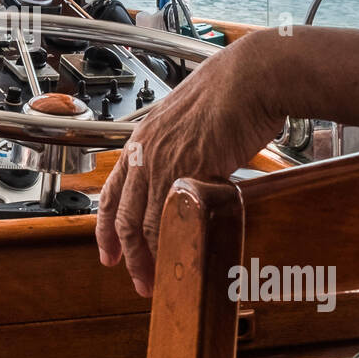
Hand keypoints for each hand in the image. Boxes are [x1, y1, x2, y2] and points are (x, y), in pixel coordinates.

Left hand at [95, 31, 281, 296]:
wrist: (252, 76)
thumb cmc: (231, 91)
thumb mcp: (189, 119)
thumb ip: (180, 148)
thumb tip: (189, 173)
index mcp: (142, 138)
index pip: (112, 191)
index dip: (106, 227)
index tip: (107, 253)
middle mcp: (146, 151)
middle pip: (124, 215)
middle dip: (126, 254)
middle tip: (136, 280)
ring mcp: (165, 161)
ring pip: (145, 222)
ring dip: (149, 257)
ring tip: (157, 281)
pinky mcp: (190, 170)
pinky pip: (173, 216)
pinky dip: (173, 243)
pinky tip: (181, 257)